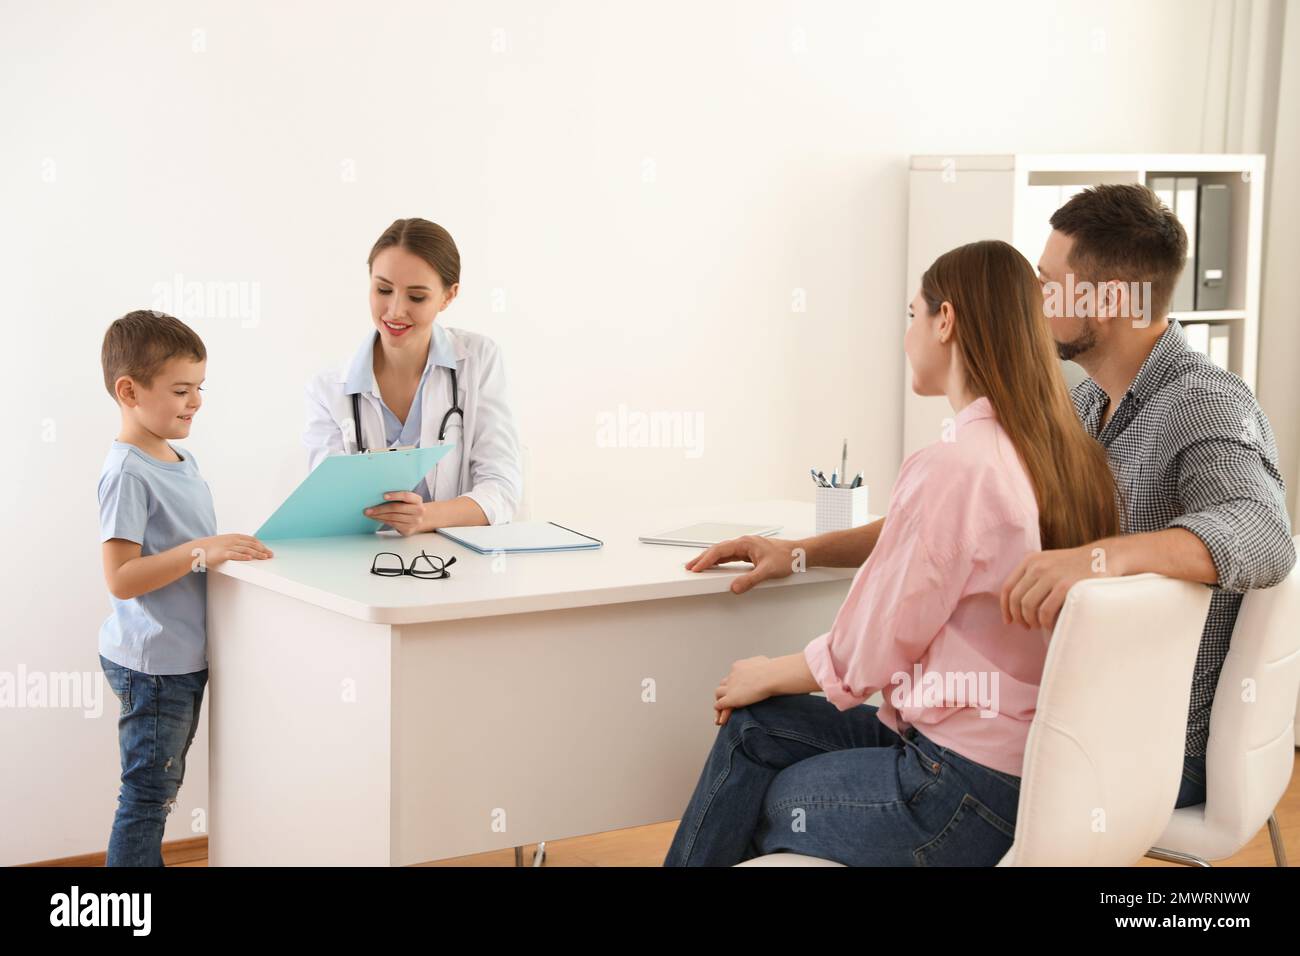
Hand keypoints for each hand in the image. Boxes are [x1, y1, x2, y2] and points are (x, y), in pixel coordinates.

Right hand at [196, 534, 272, 566]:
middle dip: (262, 550)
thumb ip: (237, 544)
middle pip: (251, 545)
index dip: (261, 545)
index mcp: (235, 537)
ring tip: (264, 558)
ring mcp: (228, 546)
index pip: (252, 540)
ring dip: (256, 554)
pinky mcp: (223, 554)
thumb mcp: (227, 542)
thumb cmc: (214, 547)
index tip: (268, 551)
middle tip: (270, 556)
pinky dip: (243, 557)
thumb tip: (249, 549)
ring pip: (245, 550)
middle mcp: (233, 540)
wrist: (199, 548)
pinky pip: (235, 555)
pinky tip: (250, 559)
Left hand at [364, 491, 427, 535]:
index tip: (383, 496)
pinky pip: (392, 524)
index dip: (395, 495)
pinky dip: (382, 520)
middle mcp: (418, 510)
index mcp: (417, 500)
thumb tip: (377, 494)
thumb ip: (398, 497)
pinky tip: (376, 518)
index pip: (406, 496)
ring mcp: (414, 521)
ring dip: (378, 516)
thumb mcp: (408, 500)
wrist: (420, 519)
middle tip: (368, 509)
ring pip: (393, 517)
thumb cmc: (409, 507)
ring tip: (369, 514)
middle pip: (397, 508)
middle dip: (380, 508)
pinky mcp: (408, 529)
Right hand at [685, 536, 799, 593]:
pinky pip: (729, 556)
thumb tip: (735, 587)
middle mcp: (744, 543)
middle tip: (689, 567)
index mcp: (745, 543)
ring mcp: (746, 548)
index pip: (720, 551)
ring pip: (722, 553)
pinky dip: (719, 561)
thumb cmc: (787, 557)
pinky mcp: (749, 553)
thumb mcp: (768, 571)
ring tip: (698, 567)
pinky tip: (715, 566)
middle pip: (717, 550)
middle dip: (703, 558)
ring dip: (710, 559)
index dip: (706, 560)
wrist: (799, 553)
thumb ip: (750, 580)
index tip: (696, 568)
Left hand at [714, 655, 775, 725]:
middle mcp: (732, 675)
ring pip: (718, 693)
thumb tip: (766, 667)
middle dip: (725, 691)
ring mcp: (730, 687)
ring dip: (720, 701)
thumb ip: (761, 666)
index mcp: (739, 666)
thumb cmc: (774, 670)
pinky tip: (722, 718)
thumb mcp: (765, 663)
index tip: (739, 690)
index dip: (735, 683)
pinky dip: (720, 711)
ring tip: (721, 711)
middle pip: (724, 684)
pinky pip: (720, 705)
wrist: (771, 676)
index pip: (733, 675)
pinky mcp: (731, 698)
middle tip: (727, 700)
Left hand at [1000, 544, 1107, 630]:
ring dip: (1031, 621)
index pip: (1007, 588)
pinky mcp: (1065, 586)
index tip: (1009, 621)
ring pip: (1028, 606)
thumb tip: (1016, 605)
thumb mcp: (1050, 564)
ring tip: (1040, 625)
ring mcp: (1051, 575)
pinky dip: (1045, 622)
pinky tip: (1050, 625)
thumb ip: (1033, 578)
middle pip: (1016, 599)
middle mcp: (1038, 566)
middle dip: (1019, 617)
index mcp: (1030, 561)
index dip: (1005, 608)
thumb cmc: (1076, 567)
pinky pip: (1045, 610)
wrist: (1104, 557)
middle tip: (1027, 626)